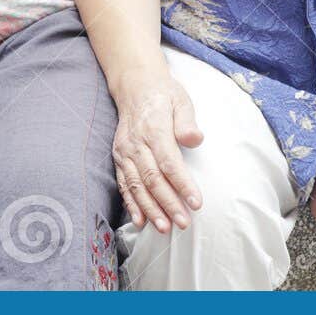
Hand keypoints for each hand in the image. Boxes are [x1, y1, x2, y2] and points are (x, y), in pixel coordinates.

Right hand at [112, 72, 203, 233]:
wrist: (135, 87)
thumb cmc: (163, 96)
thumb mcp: (181, 100)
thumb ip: (187, 120)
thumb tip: (194, 138)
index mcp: (154, 128)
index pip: (169, 161)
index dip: (182, 184)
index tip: (196, 203)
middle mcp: (136, 143)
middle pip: (152, 178)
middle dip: (168, 203)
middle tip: (183, 223)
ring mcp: (125, 152)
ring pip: (136, 185)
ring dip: (150, 208)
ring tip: (164, 228)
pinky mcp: (119, 158)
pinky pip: (123, 184)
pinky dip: (131, 203)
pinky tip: (140, 221)